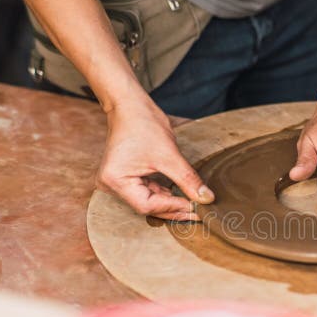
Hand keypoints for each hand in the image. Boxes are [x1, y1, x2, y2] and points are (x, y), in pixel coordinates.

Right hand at [97, 98, 213, 220]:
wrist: (130, 105)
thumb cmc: (143, 124)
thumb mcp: (170, 155)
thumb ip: (188, 180)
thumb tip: (206, 199)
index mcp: (115, 180)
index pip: (148, 205)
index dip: (174, 208)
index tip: (196, 209)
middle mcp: (111, 185)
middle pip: (147, 206)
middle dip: (174, 208)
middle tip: (198, 211)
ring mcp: (116, 182)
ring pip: (149, 201)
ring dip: (171, 202)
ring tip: (193, 204)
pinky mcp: (125, 178)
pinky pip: (146, 192)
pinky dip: (164, 194)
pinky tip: (180, 195)